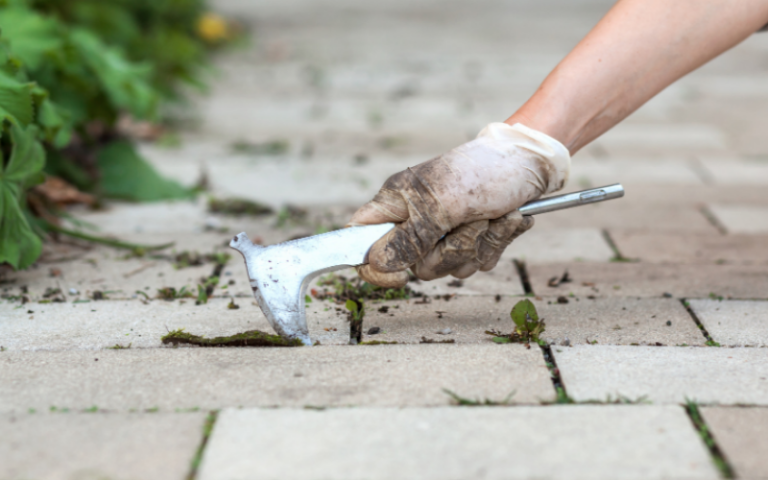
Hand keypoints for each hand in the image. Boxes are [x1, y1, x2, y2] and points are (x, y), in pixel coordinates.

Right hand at [347, 123, 569, 287]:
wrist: (532, 161)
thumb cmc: (483, 170)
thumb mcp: (441, 204)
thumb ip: (409, 237)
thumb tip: (378, 263)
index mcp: (396, 203)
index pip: (360, 239)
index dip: (371, 265)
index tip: (400, 277)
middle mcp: (416, 220)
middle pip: (416, 265)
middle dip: (451, 249)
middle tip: (469, 220)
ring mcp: (446, 232)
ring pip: (451, 267)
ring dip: (479, 244)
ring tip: (491, 213)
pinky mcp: (474, 239)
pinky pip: (478, 262)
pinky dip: (496, 242)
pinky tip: (505, 218)